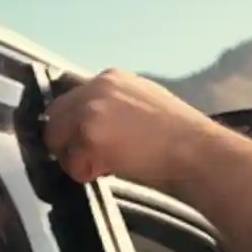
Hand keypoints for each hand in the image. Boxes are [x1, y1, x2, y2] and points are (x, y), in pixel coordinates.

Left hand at [42, 68, 219, 189]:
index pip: (71, 98)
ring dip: (75, 158)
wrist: (196, 151)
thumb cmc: (182, 135)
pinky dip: (86, 173)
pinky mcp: (89, 137)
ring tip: (105, 166)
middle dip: (67, 141)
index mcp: (111, 77)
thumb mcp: (147, 102)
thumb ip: (117, 104)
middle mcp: (96, 88)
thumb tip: (101, 121)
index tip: (90, 140)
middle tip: (91, 158)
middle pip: (55, 116)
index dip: (76, 124)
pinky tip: (111, 171)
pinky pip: (71, 163)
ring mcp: (90, 111)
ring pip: (57, 140)